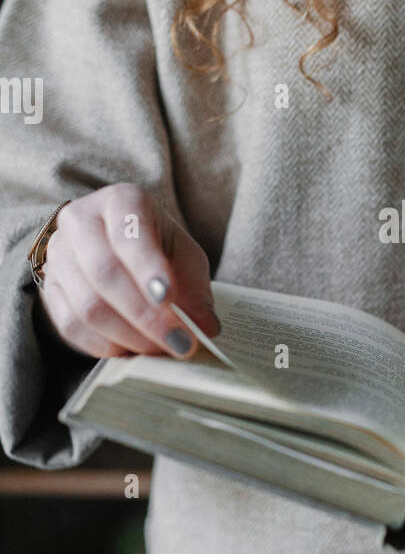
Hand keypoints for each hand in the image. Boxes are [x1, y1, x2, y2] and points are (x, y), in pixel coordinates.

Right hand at [36, 183, 220, 359]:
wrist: (115, 246)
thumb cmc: (157, 247)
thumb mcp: (184, 256)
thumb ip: (195, 288)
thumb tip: (205, 327)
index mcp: (121, 202)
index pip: (130, 235)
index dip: (148, 268)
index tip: (169, 298)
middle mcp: (81, 222)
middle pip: (104, 273)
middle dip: (144, 315)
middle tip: (179, 342)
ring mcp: (59, 256)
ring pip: (87, 305)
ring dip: (129, 335)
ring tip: (160, 349)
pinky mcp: (49, 289)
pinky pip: (71, 325)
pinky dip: (105, 345)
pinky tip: (132, 351)